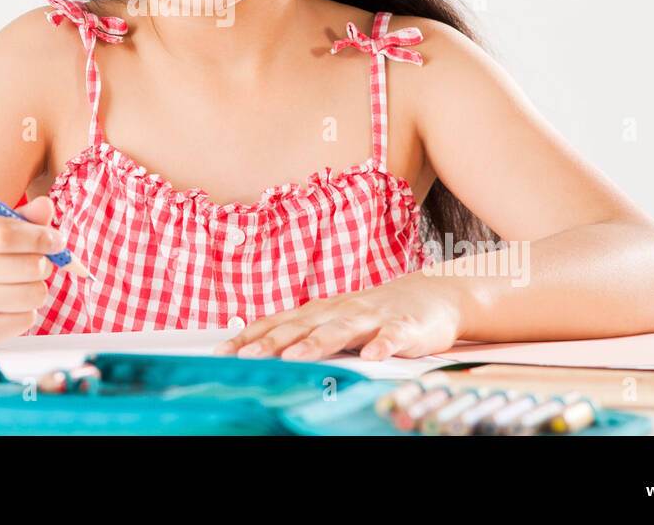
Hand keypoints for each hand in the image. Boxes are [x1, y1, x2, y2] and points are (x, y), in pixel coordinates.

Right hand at [0, 196, 61, 351]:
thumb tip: (45, 205)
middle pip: (29, 266)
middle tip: (37, 265)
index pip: (6, 235)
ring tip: (20, 286)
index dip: (40, 236)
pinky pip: (26, 319)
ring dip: (36, 289)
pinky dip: (25, 312)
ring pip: (34, 294)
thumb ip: (21, 220)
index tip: (55, 241)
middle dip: (44, 264)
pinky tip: (7, 307)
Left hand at [212, 272, 462, 360]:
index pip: (278, 322)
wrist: (431, 295)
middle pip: (302, 326)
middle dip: (272, 342)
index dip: (250, 337)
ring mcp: (371, 317)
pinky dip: (381, 346)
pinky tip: (371, 358)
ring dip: (317, 343)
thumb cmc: (373, 312)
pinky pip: (392, 337)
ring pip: (340, 330)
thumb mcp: (334, 321)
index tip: (222, 354)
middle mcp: (340, 310)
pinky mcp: (404, 327)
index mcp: (320, 311)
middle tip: (246, 358)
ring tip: (295, 357)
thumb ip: (302, 334)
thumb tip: (258, 351)